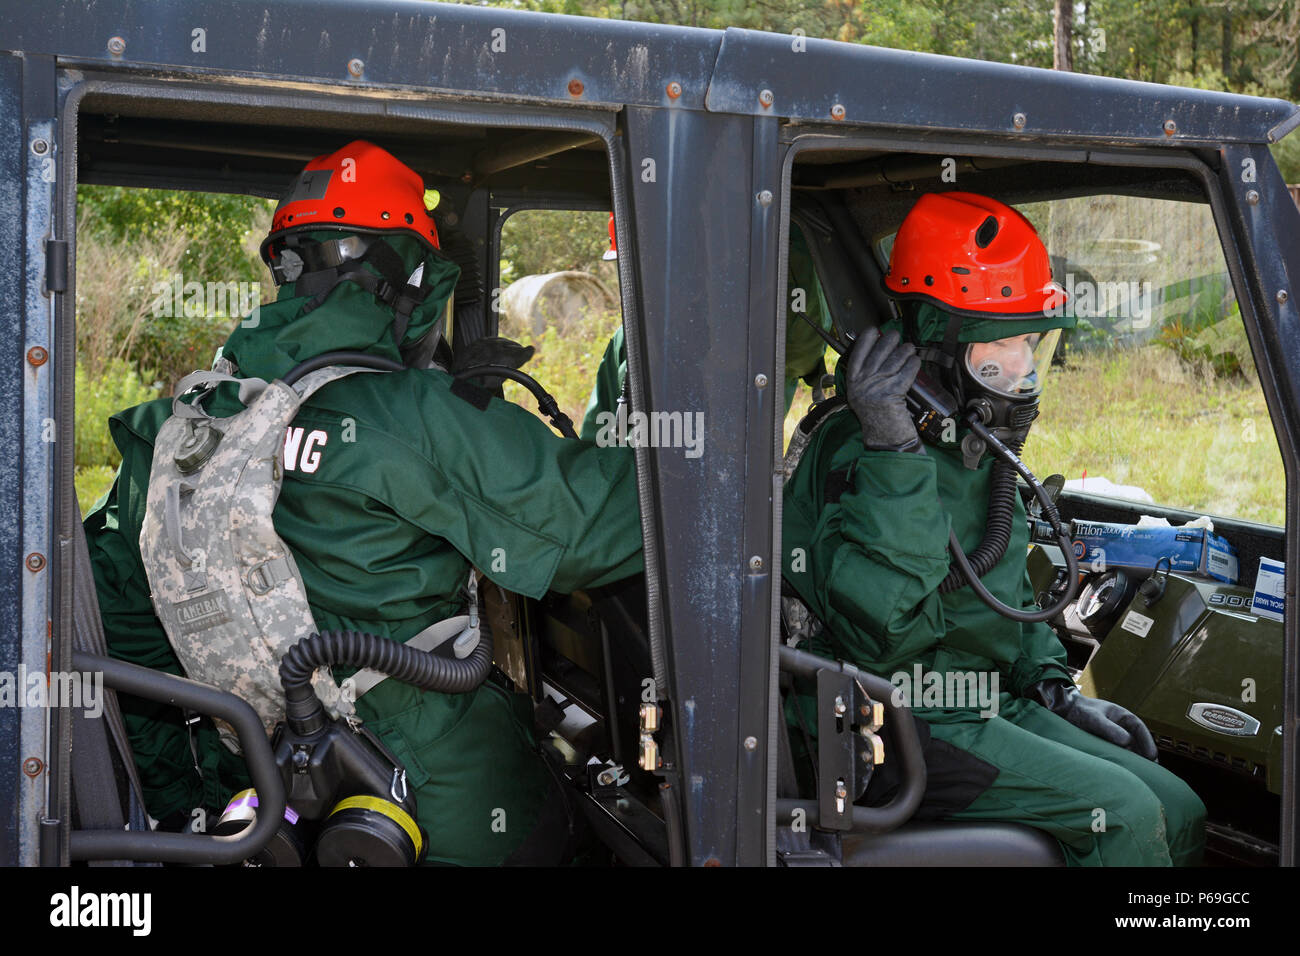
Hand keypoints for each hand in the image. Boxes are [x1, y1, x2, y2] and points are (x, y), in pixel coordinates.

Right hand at [844, 328, 921, 450]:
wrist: (884, 438)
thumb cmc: (875, 417)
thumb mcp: (861, 395)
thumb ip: (865, 376)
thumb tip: (879, 351)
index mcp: (853, 382)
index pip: (858, 353)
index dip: (867, 339)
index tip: (874, 331)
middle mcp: (863, 382)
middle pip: (878, 352)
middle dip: (890, 340)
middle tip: (897, 337)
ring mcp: (878, 387)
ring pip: (895, 359)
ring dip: (905, 351)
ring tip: (909, 348)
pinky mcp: (894, 392)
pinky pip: (907, 371)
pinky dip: (913, 364)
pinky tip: (915, 361)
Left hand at [1028, 679, 1158, 760]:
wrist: (1064, 711)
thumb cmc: (1080, 711)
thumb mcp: (1094, 719)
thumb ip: (1109, 729)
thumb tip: (1127, 742)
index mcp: (1123, 716)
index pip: (1140, 729)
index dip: (1147, 743)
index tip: (1151, 756)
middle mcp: (1122, 726)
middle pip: (1138, 741)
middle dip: (1145, 755)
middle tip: (1152, 771)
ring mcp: (1116, 736)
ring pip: (1131, 749)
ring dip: (1136, 760)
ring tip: (1142, 775)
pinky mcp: (1108, 744)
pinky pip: (1120, 753)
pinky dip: (1124, 761)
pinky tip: (1125, 772)